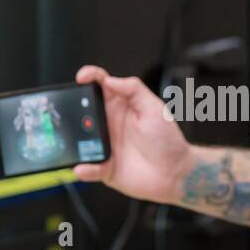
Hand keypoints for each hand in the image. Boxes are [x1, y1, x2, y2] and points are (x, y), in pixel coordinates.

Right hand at [71, 66, 193, 204]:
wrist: (175, 172)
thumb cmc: (167, 139)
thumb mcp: (154, 108)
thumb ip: (133, 90)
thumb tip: (110, 80)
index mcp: (120, 106)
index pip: (100, 85)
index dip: (89, 77)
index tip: (82, 77)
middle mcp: (109, 124)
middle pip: (82, 110)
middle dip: (74, 108)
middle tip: (76, 112)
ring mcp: (105, 145)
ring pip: (80, 140)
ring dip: (75, 140)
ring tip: (80, 142)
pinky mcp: (105, 167)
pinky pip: (89, 168)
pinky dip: (83, 168)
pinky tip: (83, 167)